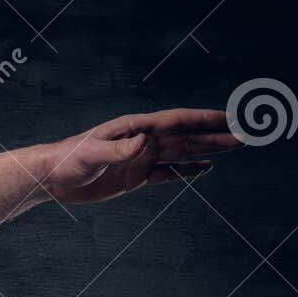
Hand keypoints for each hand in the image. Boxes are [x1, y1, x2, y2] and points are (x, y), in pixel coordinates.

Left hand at [35, 108, 242, 204]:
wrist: (51, 177)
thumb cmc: (68, 160)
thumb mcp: (90, 154)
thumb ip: (116, 150)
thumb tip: (144, 142)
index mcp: (136, 129)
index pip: (177, 121)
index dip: (204, 119)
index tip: (230, 118)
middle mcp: (143, 141)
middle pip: (187, 136)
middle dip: (216, 134)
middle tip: (246, 135)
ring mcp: (141, 158)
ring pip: (183, 152)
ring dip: (209, 149)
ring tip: (235, 146)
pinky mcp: (135, 176)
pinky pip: (168, 173)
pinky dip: (188, 171)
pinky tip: (206, 168)